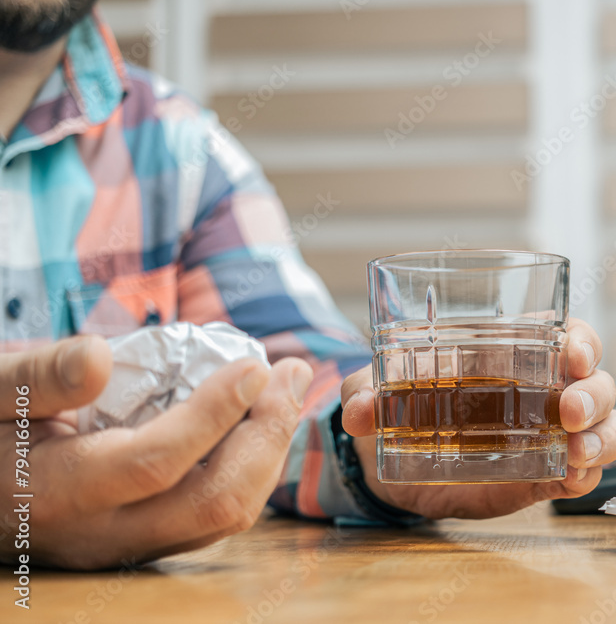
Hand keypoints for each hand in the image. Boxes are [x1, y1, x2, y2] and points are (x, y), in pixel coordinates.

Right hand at [0, 335, 312, 569]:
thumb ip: (38, 377)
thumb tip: (98, 356)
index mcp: (57, 493)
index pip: (155, 462)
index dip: (214, 412)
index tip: (257, 364)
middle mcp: (101, 533)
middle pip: (213, 502)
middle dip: (267, 435)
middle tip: (292, 371)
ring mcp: (130, 544)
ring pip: (225, 516)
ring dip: (269, 451)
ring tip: (286, 387)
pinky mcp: (147, 540)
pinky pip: (216, 514)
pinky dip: (252, 467)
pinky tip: (259, 420)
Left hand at [340, 319, 615, 518]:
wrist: (395, 466)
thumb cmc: (400, 406)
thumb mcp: (377, 391)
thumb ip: (366, 392)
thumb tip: (358, 410)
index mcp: (515, 353)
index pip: (570, 335)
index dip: (583, 341)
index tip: (572, 355)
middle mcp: (544, 390)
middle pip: (597, 381)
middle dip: (594, 394)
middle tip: (569, 413)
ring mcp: (549, 434)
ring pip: (604, 425)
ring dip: (601, 438)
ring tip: (577, 454)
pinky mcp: (543, 474)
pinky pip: (583, 472)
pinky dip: (587, 476)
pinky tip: (572, 480)